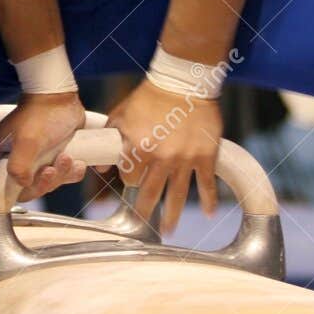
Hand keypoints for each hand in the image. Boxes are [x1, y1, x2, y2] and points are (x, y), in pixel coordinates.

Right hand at [0, 92, 87, 204]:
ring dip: (58, 177)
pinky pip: (57, 177)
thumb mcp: (27, 141)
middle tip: (52, 170)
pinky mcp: (47, 159)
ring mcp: (29, 161)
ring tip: (67, 159)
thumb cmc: (41, 113)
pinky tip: (76, 161)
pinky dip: (69, 173)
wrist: (61, 97)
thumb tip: (21, 185)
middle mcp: (9, 160)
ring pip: (42, 185)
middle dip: (41, 184)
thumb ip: (19, 166)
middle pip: (20, 191)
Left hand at [105, 79, 221, 232]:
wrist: (183, 83)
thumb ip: (111, 139)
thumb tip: (103, 166)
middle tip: (144, 225)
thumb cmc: (150, 97)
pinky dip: (208, 200)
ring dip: (172, 215)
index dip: (130, 179)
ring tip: (169, 230)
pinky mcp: (206, 155)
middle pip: (151, 193)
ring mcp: (186, 158)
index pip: (131, 177)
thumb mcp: (122, 114)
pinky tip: (209, 214)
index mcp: (139, 148)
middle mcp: (162, 157)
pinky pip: (206, 182)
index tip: (133, 179)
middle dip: (146, 212)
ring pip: (177, 194)